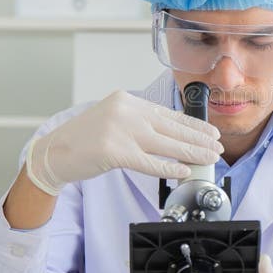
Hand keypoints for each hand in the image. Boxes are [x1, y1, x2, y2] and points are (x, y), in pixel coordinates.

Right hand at [26, 90, 222, 194]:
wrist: (53, 153)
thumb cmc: (84, 140)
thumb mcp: (113, 120)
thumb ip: (139, 123)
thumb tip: (172, 136)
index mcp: (127, 100)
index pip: (168, 113)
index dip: (194, 125)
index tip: (211, 132)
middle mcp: (126, 111)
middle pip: (172, 128)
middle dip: (199, 139)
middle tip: (219, 147)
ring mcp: (120, 130)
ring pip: (167, 144)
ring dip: (192, 153)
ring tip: (210, 159)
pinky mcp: (114, 151)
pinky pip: (150, 162)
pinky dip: (170, 168)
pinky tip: (184, 171)